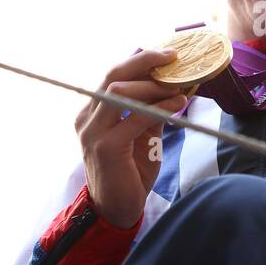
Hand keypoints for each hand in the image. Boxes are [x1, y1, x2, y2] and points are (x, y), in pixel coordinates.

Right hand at [75, 49, 186, 228]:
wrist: (116, 209)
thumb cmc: (129, 172)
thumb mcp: (142, 136)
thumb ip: (150, 111)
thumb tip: (175, 88)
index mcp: (93, 111)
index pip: (113, 74)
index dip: (140, 60)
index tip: (168, 55)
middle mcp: (87, 117)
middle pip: (113, 75)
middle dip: (145, 62)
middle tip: (174, 59)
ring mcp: (93, 132)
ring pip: (120, 91)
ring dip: (153, 86)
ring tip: (178, 86)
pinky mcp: (106, 147)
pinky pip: (134, 118)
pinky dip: (158, 108)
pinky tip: (177, 105)